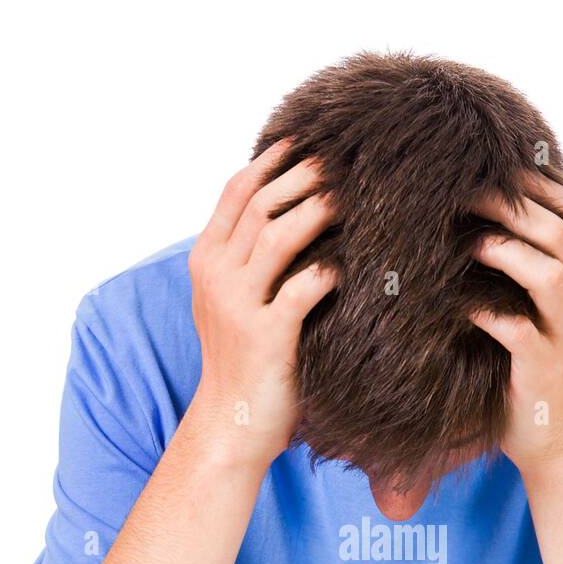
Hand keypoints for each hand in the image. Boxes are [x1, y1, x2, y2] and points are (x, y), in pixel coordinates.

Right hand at [187, 141, 337, 471]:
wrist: (231, 425)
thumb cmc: (246, 361)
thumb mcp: (235, 301)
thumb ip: (252, 257)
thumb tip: (296, 207)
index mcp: (206, 259)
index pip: (237, 190)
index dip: (274, 159)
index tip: (311, 138)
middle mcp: (215, 275)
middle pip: (260, 203)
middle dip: (303, 174)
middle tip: (345, 156)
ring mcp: (237, 305)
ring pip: (277, 236)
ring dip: (318, 209)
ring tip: (355, 194)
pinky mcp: (265, 337)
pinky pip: (302, 288)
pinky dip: (331, 269)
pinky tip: (356, 261)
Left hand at [470, 175, 562, 477]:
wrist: (561, 439)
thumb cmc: (543, 365)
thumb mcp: (556, 309)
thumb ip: (541, 262)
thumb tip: (494, 209)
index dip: (534, 184)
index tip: (491, 170)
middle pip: (558, 230)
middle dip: (508, 205)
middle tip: (463, 192)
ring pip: (548, 271)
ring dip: (503, 249)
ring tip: (464, 241)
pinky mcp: (544, 367)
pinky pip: (514, 327)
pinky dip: (481, 309)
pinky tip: (454, 302)